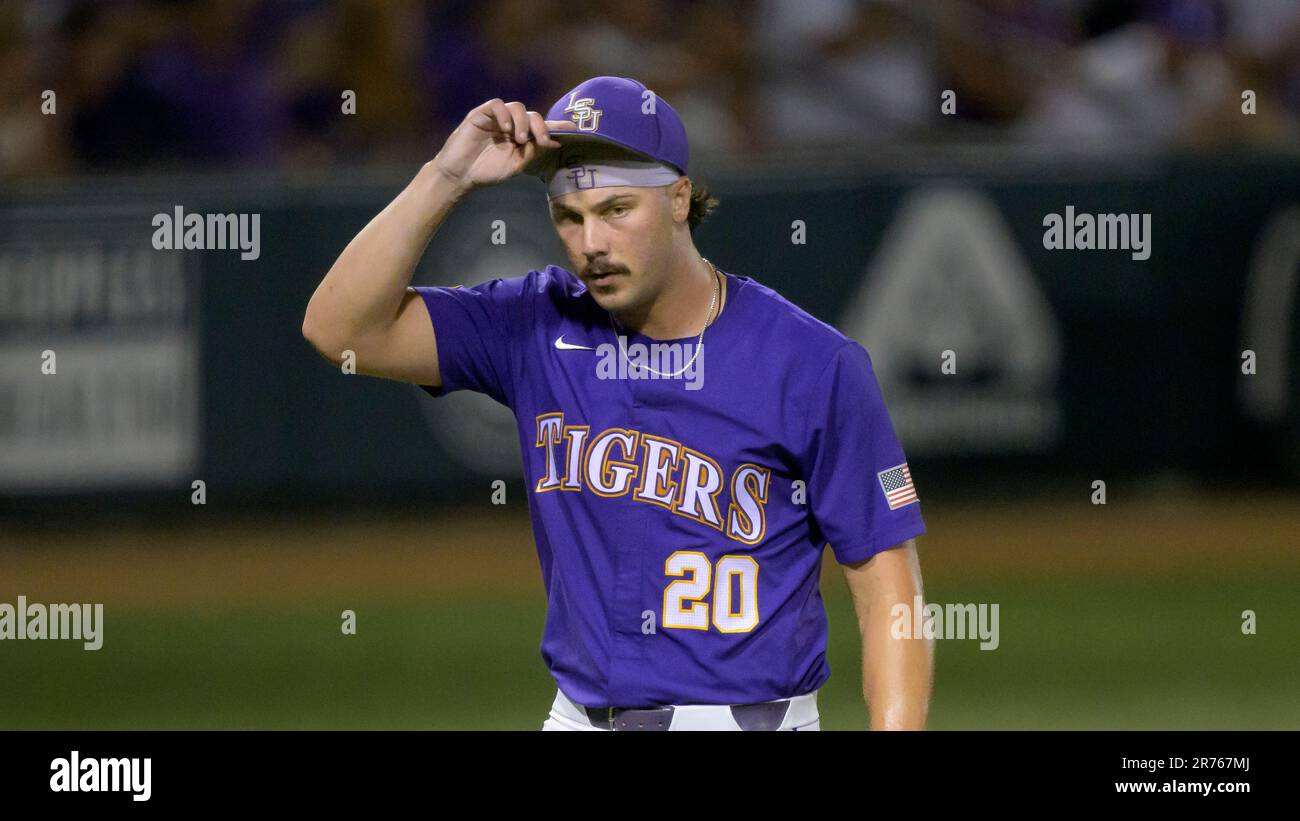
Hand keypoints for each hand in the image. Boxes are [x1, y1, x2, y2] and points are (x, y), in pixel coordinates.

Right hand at [432, 98, 574, 192]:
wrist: (462, 175)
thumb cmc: (487, 171)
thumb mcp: (515, 165)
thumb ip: (533, 152)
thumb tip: (556, 142)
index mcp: (521, 136)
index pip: (542, 127)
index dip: (558, 126)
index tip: (575, 129)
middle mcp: (511, 124)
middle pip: (533, 114)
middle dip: (541, 126)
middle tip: (542, 140)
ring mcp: (497, 117)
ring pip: (517, 107)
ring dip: (523, 122)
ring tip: (519, 139)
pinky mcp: (481, 114)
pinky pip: (497, 105)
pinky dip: (505, 114)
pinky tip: (506, 129)